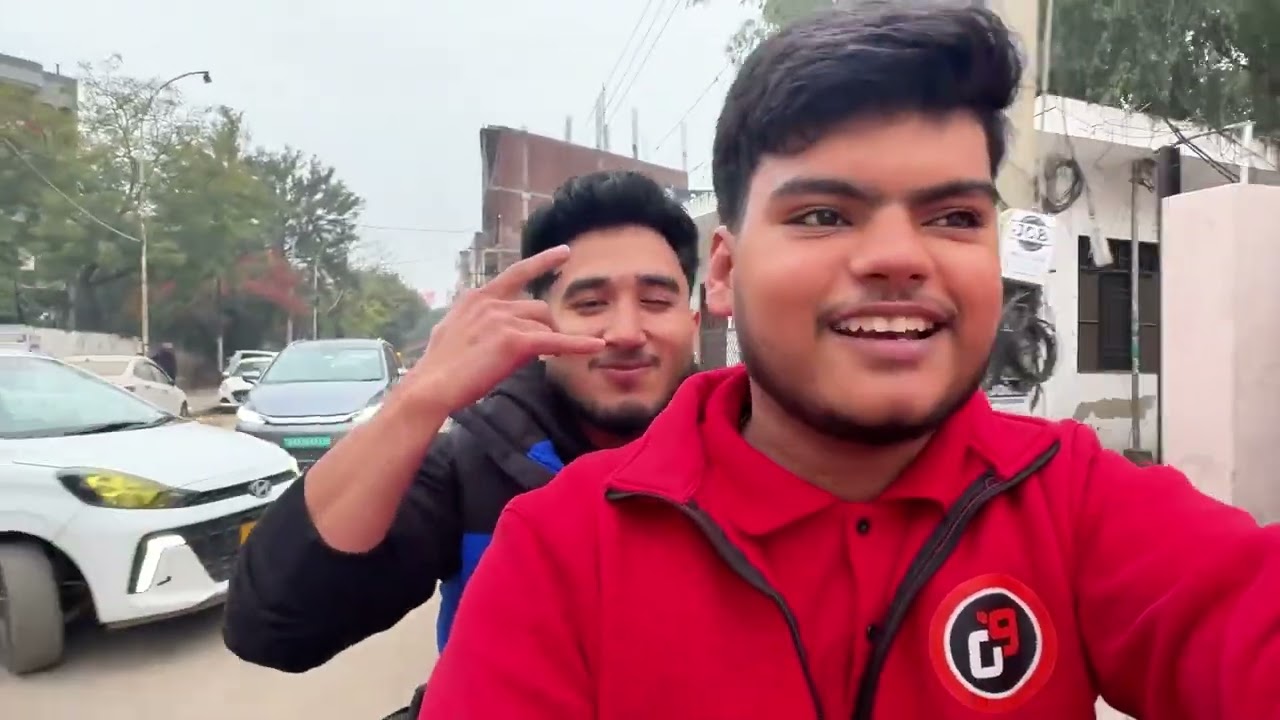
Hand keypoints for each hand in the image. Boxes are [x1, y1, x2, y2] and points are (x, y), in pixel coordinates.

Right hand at [401, 245, 605, 414]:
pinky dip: (578, 344)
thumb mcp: (453, 331)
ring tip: (539, 361)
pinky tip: (596, 346)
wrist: (432, 386)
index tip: (564, 252)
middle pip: (539, 309)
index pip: (517, 273)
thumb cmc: (439, 367)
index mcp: (478, 297)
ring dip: (548, 344)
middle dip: (546, 328)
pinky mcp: (515, 341)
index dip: (543, 262)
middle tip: (544, 350)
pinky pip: (556, 342)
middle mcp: (492, 302)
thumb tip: (490, 327)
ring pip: (545, 328)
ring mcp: (504, 319)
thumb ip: (475, 321)